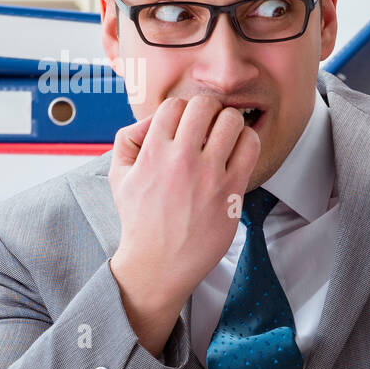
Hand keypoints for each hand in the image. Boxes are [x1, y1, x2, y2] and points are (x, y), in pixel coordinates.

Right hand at [107, 95, 259, 354]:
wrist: (159, 263)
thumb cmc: (141, 220)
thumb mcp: (119, 176)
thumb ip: (128, 140)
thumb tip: (153, 119)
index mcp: (153, 152)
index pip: (174, 105)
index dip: (183, 111)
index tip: (187, 125)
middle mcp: (181, 159)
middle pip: (205, 105)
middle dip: (209, 111)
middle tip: (210, 125)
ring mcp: (209, 174)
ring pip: (231, 121)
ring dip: (231, 124)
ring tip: (226, 137)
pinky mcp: (231, 190)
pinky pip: (250, 147)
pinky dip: (248, 141)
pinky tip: (240, 151)